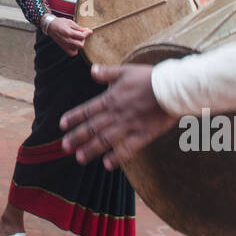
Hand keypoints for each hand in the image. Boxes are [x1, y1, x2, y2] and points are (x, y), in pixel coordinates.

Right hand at [47, 17, 91, 57]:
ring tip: (77, 38)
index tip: (89, 31)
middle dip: (83, 39)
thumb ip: (79, 28)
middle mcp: (66, 40)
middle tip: (82, 34)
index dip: (87, 33)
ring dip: (79, 43)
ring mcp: (64, 45)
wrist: (50, 26)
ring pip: (77, 49)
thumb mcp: (70, 22)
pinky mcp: (63, 47)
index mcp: (68, 32)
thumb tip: (87, 30)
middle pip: (81, 44)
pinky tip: (75, 44)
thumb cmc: (59, 22)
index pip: (82, 36)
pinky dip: (75, 49)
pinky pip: (72, 53)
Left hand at [60, 64, 178, 169]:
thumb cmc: (150, 78)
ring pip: (106, 139)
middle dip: (77, 137)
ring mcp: (129, 125)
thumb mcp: (126, 70)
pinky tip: (108, 165)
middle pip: (92, 127)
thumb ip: (107, 72)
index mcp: (111, 98)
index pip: (87, 109)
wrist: (173, 88)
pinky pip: (127, 148)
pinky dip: (117, 157)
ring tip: (80, 158)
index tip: (62, 125)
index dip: (74, 117)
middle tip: (64, 147)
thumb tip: (92, 70)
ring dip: (91, 149)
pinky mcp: (143, 134)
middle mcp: (117, 113)